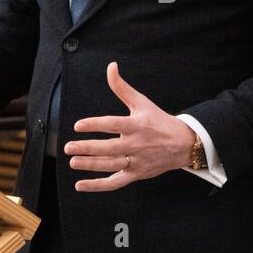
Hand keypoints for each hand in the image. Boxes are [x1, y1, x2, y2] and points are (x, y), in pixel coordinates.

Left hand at [65, 62, 196, 191]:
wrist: (183, 144)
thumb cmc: (159, 121)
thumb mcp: (142, 102)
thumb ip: (122, 87)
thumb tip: (111, 67)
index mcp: (137, 125)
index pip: (113, 125)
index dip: (95, 125)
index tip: (77, 125)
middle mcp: (137, 144)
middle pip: (110, 148)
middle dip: (88, 149)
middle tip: (69, 147)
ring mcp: (137, 161)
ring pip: (111, 166)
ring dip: (91, 165)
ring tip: (73, 162)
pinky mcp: (137, 174)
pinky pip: (115, 182)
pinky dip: (98, 185)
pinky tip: (80, 184)